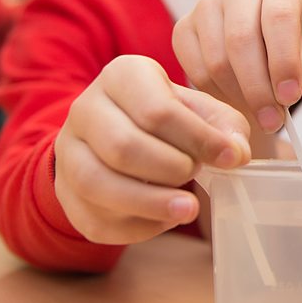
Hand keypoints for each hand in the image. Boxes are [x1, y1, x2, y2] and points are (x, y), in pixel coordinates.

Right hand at [54, 55, 251, 244]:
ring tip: (189, 209)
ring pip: (98, 184)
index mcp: (121, 76)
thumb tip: (237, 153)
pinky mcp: (64, 193)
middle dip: (170, 168)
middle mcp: (85, 109)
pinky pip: (95, 218)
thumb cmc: (165, 120)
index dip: (199, 139)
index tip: (231, 158)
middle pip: (124, 147)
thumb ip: (224, 126)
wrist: (113, 136)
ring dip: (150, 202)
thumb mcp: (197, 109)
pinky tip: (164, 219)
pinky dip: (135, 226)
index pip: (158, 110)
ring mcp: (68, 152)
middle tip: (196, 174)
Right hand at [173, 0, 301, 134]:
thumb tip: (281, 96)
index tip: (290, 98)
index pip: (279, 17)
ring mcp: (206, 5)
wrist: (250, 59)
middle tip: (272, 122)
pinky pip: (196, 69)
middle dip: (259, 89)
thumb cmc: (282, 60)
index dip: (284, 61)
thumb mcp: (299, 64)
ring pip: (217, 59)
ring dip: (239, 96)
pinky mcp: (182, 27)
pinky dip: (215, 94)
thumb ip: (294, 74)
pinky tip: (233, 103)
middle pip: (242, 39)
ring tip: (257, 117)